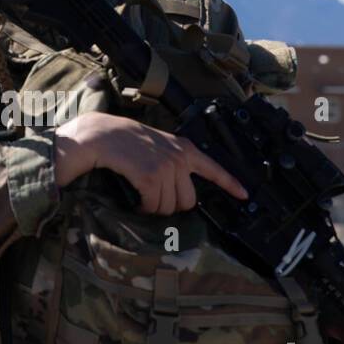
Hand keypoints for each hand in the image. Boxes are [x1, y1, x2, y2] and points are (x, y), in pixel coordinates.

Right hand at [53, 112, 246, 214]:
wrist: (98, 135)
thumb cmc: (123, 141)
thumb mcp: (156, 144)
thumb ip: (172, 161)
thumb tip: (179, 192)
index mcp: (184, 149)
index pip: (214, 168)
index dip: (230, 183)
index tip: (244, 194)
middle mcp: (179, 158)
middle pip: (187, 201)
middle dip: (170, 207)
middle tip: (153, 200)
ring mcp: (166, 167)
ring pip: (168, 207)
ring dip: (152, 208)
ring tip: (140, 195)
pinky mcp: (151, 176)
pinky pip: (152, 205)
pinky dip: (142, 207)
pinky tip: (135, 199)